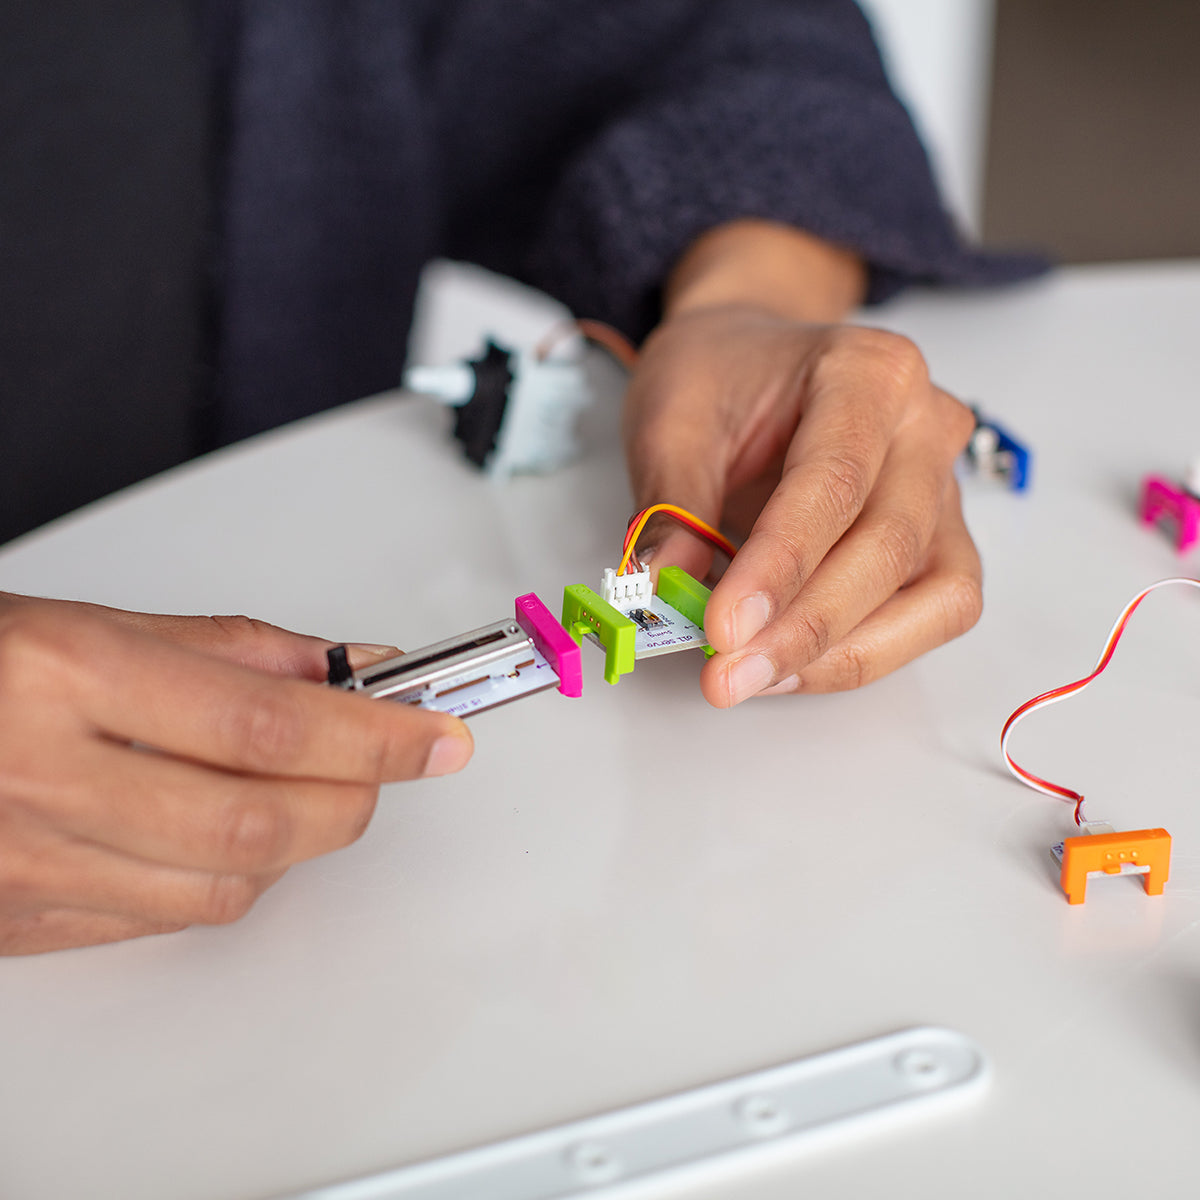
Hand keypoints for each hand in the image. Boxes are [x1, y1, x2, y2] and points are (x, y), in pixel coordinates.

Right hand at [0, 595, 472, 953]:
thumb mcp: (98, 621)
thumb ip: (235, 651)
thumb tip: (350, 670)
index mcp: (67, 673)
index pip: (269, 726)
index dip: (376, 735)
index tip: (439, 735)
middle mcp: (43, 775)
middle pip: (259, 825)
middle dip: (356, 796)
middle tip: (394, 761)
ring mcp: (27, 864)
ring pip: (226, 889)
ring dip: (297, 840)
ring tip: (299, 785)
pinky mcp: (21, 921)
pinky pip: (166, 920)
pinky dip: (226, 878)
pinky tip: (219, 828)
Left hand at [623, 222, 981, 703]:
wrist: (750, 358)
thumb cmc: (719, 377)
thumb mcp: (670, 424)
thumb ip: (672, 510)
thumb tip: (663, 598)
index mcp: (868, 371)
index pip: (833, 482)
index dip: (778, 566)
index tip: (722, 628)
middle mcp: (926, 425)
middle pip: (889, 544)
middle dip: (805, 627)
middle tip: (727, 675)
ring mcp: (944, 487)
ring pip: (934, 593)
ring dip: (841, 651)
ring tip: (754, 676)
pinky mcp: (943, 539)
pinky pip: (935, 612)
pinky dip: (867, 651)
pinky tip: (793, 664)